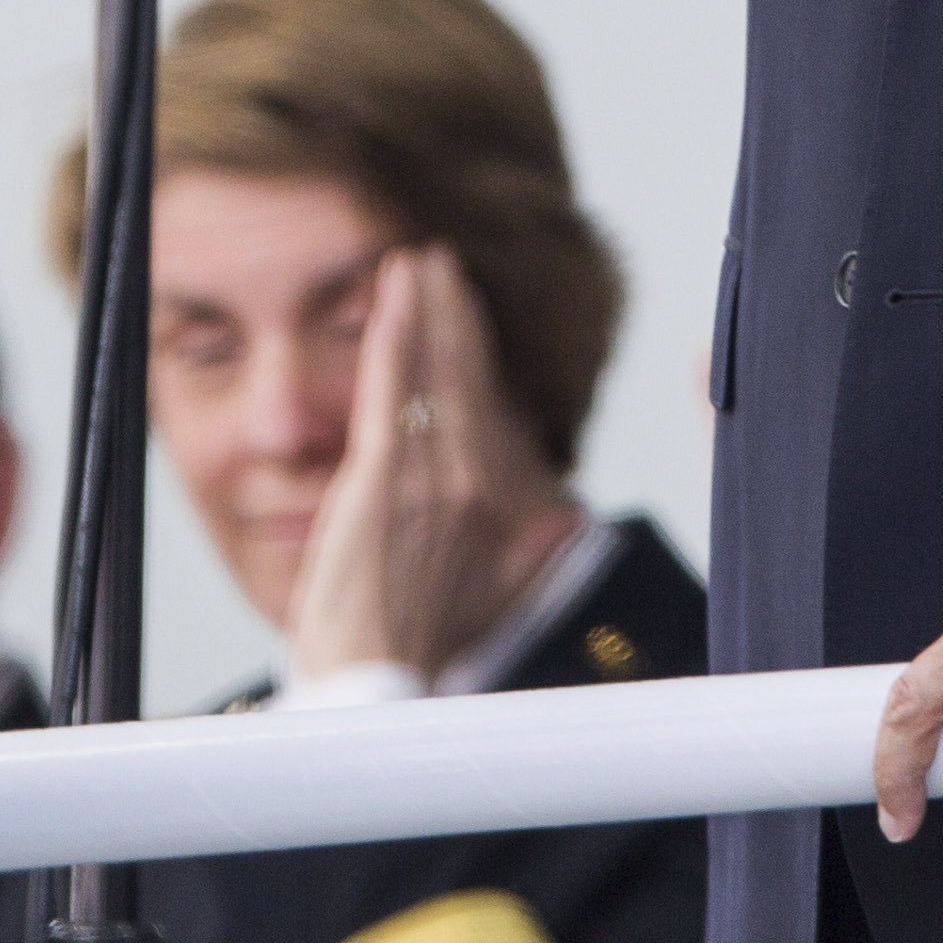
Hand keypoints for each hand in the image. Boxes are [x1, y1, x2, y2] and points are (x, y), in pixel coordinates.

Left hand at [289, 247, 573, 682]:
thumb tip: (564, 518)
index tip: (465, 306)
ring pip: (433, 371)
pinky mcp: (381, 479)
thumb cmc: (420, 642)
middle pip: (466, 377)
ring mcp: (430, 479)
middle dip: (454, 312)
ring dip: (426, 307)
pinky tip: (395, 291)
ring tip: (417, 261)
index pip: (488, 404)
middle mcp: (474, 484)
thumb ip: (522, 541)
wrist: (378, 681)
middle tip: (442, 261)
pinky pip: (393, 386)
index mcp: (501, 504)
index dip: (475, 350)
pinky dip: (397, 332)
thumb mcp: (491, 588)